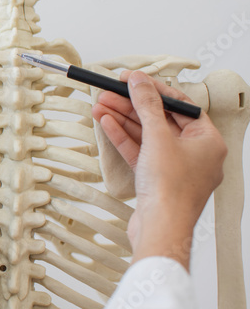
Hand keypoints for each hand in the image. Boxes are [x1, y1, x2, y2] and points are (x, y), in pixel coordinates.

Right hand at [92, 70, 226, 269]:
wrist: (161, 228)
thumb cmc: (171, 190)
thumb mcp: (158, 136)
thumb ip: (147, 105)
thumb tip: (140, 82)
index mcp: (208, 141)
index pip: (180, 106)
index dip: (154, 90)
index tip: (132, 79)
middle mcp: (194, 154)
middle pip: (160, 120)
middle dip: (132, 105)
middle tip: (110, 92)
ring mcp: (174, 167)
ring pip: (147, 135)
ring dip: (123, 119)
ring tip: (100, 105)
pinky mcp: (156, 179)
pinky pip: (140, 152)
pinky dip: (123, 137)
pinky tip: (106, 123)